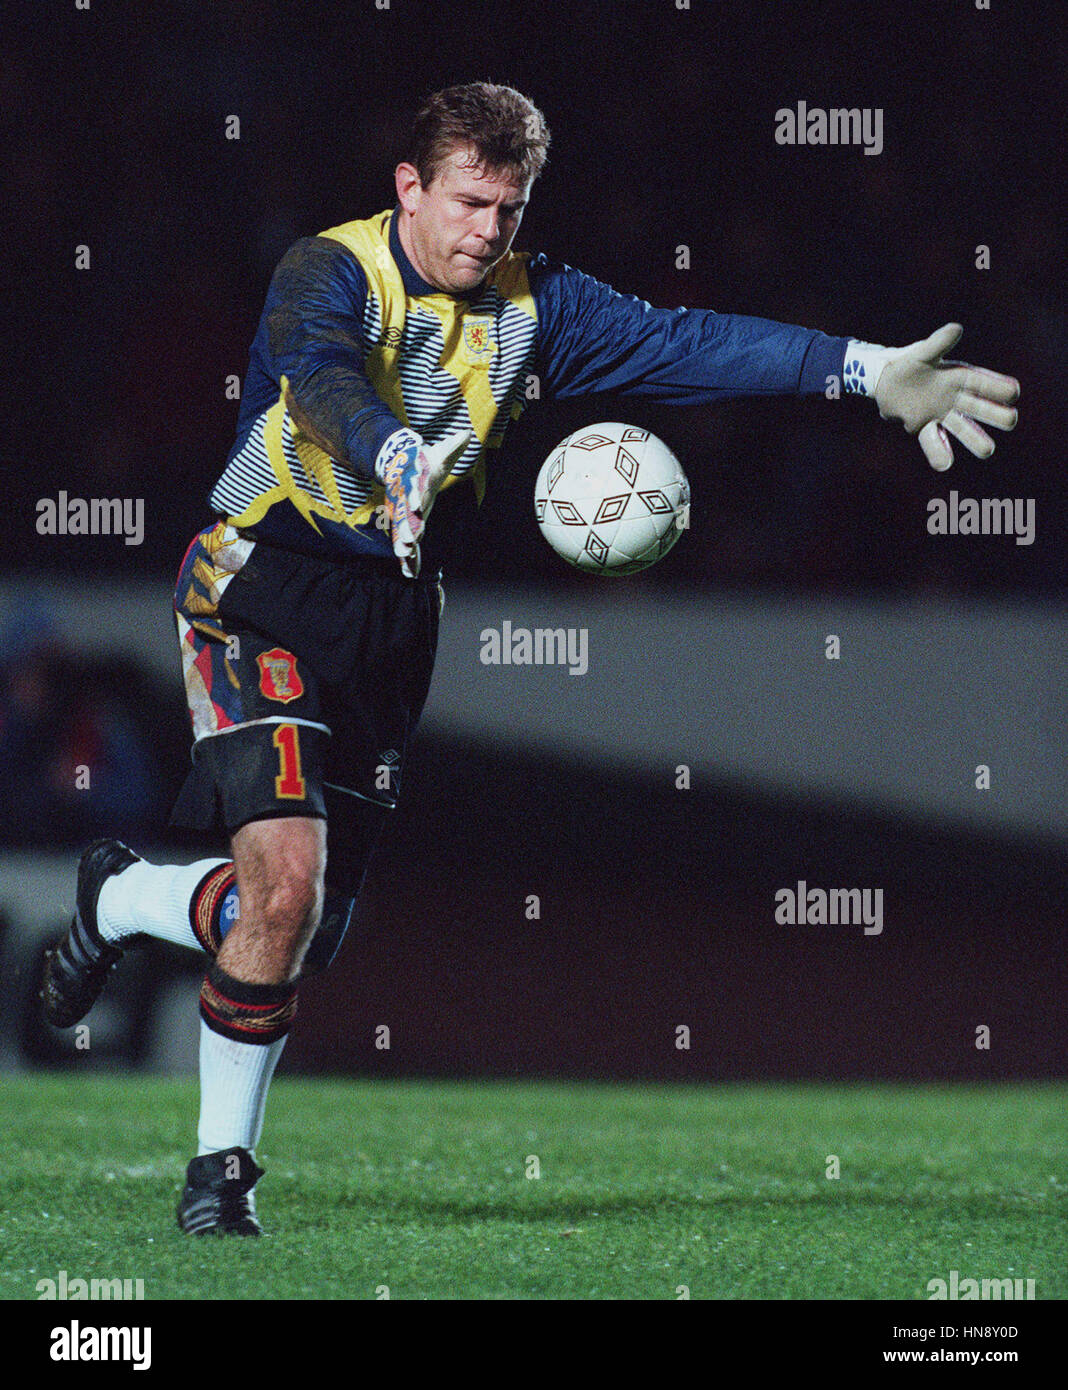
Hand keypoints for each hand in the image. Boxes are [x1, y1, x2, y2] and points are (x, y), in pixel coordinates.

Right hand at [377, 429, 471, 576]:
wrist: (403, 468)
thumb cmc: (424, 463)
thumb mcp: (439, 453)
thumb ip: (452, 446)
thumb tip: (466, 433)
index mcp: (416, 486)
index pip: (415, 491)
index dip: (415, 498)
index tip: (416, 506)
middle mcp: (407, 503)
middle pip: (405, 517)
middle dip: (405, 530)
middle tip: (407, 543)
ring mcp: (403, 515)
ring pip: (402, 534)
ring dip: (403, 547)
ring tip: (404, 560)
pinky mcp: (404, 525)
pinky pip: (405, 543)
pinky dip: (406, 558)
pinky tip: (408, 573)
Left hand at [873, 324, 1019, 470]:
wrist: (885, 382)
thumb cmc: (907, 364)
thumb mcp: (921, 353)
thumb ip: (938, 343)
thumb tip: (957, 329)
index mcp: (958, 377)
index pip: (982, 383)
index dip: (997, 387)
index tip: (1013, 392)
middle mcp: (954, 398)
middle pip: (978, 408)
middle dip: (994, 414)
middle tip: (1010, 420)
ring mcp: (941, 415)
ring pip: (962, 428)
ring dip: (975, 439)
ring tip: (988, 450)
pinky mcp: (923, 427)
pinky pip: (933, 440)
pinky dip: (939, 451)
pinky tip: (945, 464)